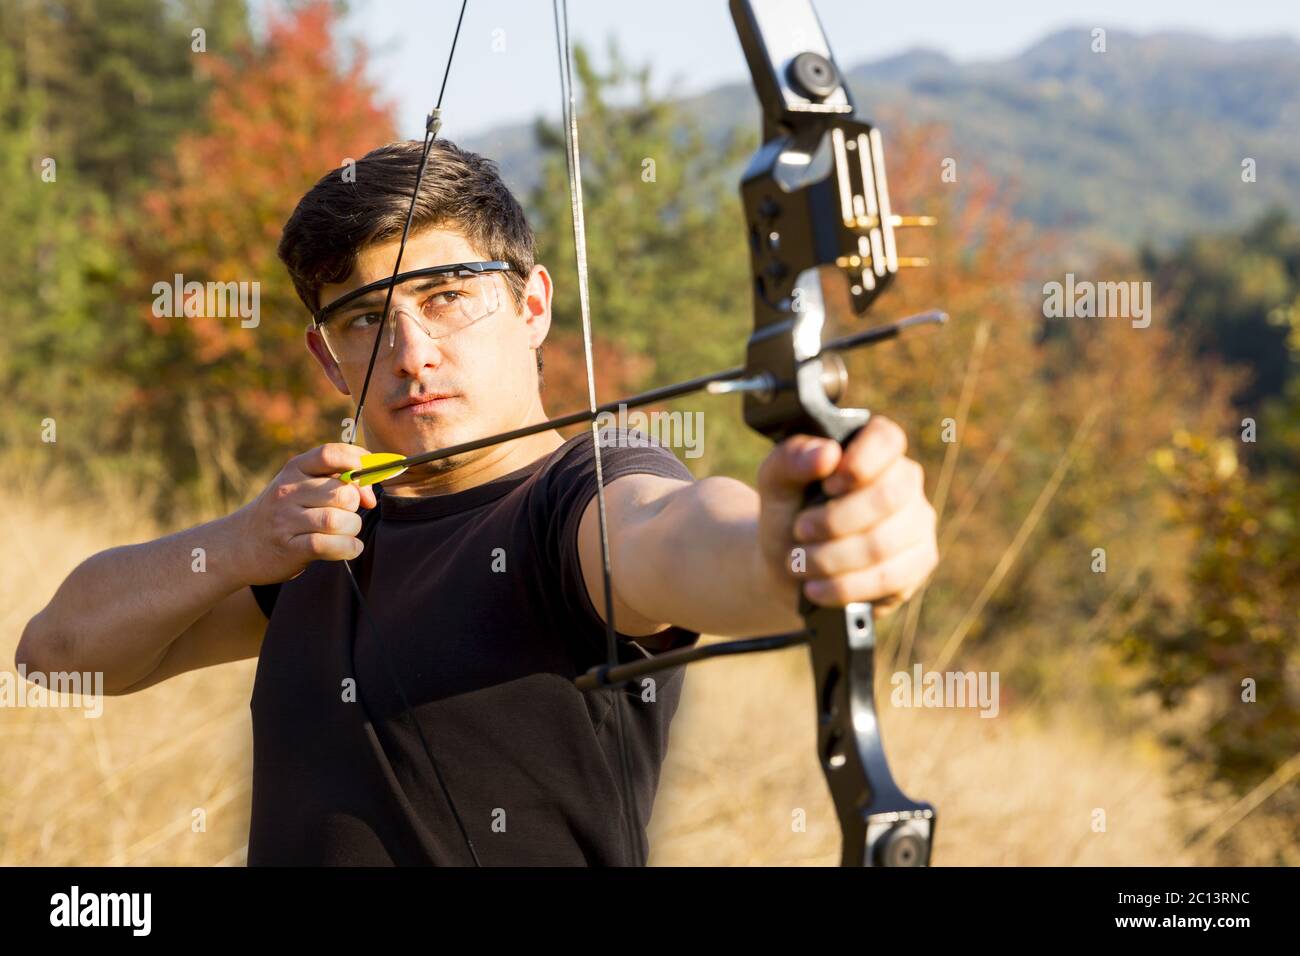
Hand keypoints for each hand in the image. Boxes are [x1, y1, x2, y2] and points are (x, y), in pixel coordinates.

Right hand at [231, 443, 378, 584]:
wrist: (240, 544)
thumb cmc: (285, 512)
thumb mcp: (301, 485)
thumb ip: (335, 479)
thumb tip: (369, 491)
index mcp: (294, 469)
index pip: (330, 454)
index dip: (357, 463)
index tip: (366, 481)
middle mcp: (288, 491)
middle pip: (342, 492)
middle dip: (355, 505)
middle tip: (348, 514)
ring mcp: (285, 520)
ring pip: (338, 520)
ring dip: (352, 528)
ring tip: (346, 532)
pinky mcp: (289, 548)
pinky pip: (328, 545)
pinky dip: (348, 547)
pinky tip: (349, 547)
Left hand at [756, 416, 937, 612]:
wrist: (789, 564)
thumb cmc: (789, 512)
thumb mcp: (776, 482)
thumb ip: (791, 459)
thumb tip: (827, 453)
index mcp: (874, 448)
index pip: (887, 438)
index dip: (860, 461)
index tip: (829, 483)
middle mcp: (905, 481)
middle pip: (886, 497)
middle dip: (834, 521)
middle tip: (800, 531)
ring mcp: (917, 522)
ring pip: (883, 543)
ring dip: (831, 558)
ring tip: (799, 563)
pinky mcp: (919, 563)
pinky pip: (890, 578)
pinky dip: (844, 587)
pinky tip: (816, 588)